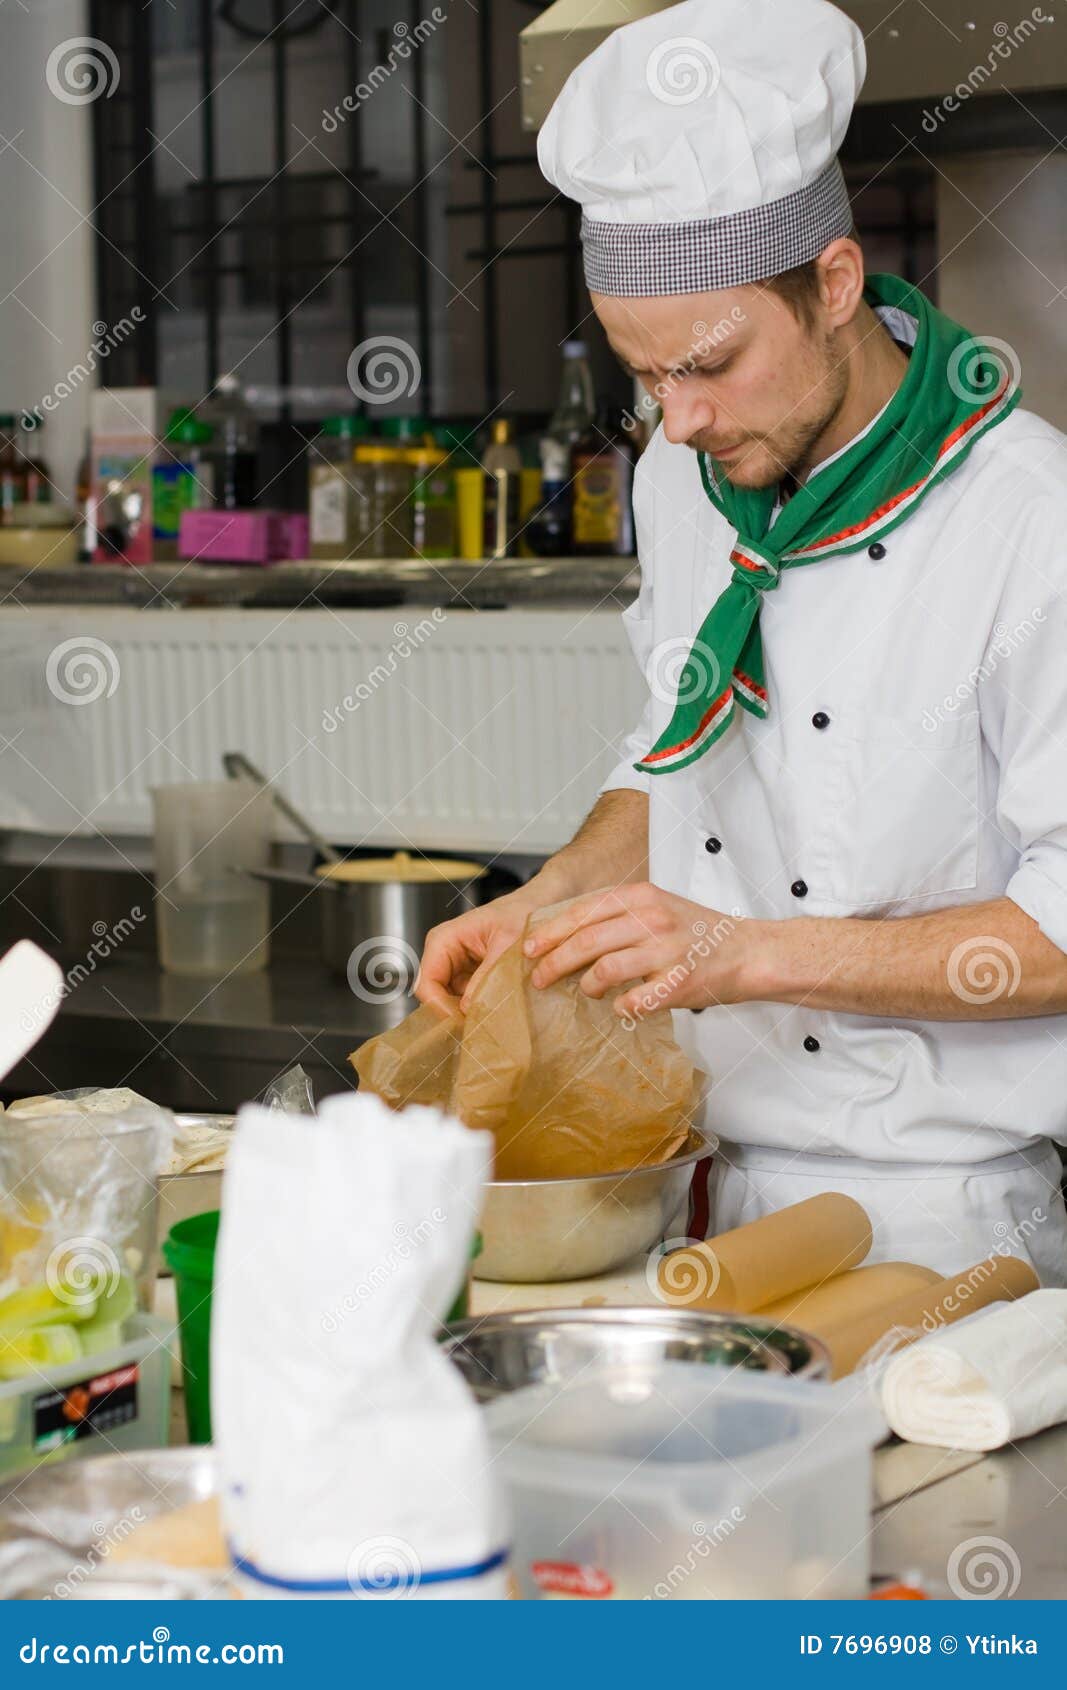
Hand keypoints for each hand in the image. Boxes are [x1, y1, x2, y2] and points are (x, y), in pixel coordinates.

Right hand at [414, 887, 543, 1014]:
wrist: (535, 908)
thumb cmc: (520, 915)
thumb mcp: (507, 945)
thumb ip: (487, 976)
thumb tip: (468, 1007)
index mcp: (444, 939)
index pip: (427, 982)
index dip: (439, 1006)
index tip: (462, 1022)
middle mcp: (443, 953)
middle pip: (434, 995)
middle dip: (452, 1013)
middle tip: (478, 1028)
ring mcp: (453, 966)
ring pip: (448, 1001)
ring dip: (465, 1013)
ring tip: (489, 1020)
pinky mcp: (466, 976)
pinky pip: (463, 999)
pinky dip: (476, 1008)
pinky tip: (492, 1010)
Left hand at [523, 882, 752, 1018]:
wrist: (749, 951)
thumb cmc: (698, 931)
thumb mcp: (657, 906)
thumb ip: (618, 914)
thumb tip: (567, 933)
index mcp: (642, 896)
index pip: (583, 911)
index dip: (550, 931)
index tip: (529, 947)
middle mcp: (652, 919)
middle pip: (585, 941)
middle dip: (553, 962)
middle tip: (538, 978)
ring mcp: (666, 951)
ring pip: (604, 970)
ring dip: (586, 985)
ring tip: (584, 991)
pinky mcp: (678, 983)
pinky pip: (634, 1000)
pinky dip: (620, 1007)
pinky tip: (620, 1006)